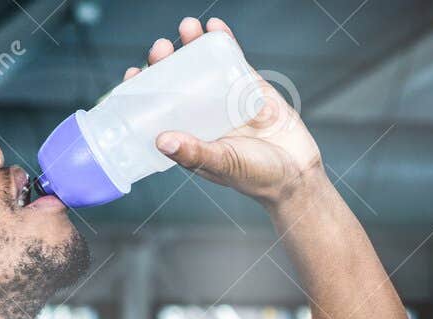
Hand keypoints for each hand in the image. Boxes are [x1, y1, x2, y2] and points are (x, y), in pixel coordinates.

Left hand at [130, 17, 323, 205]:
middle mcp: (203, 114)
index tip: (134, 73)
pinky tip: (215, 26)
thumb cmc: (258, 177)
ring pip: (202, 65)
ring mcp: (226, 97)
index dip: (144, 90)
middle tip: (161, 47)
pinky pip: (233, 59)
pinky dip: (223, 41)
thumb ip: (195, 152)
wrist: (298, 172)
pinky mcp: (249, 86)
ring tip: (188, 27)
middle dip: (165, 60)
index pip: (158, 107)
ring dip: (192, 44)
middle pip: (176, 80)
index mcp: (190, 134)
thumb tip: (161, 140)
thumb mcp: (223, 164)